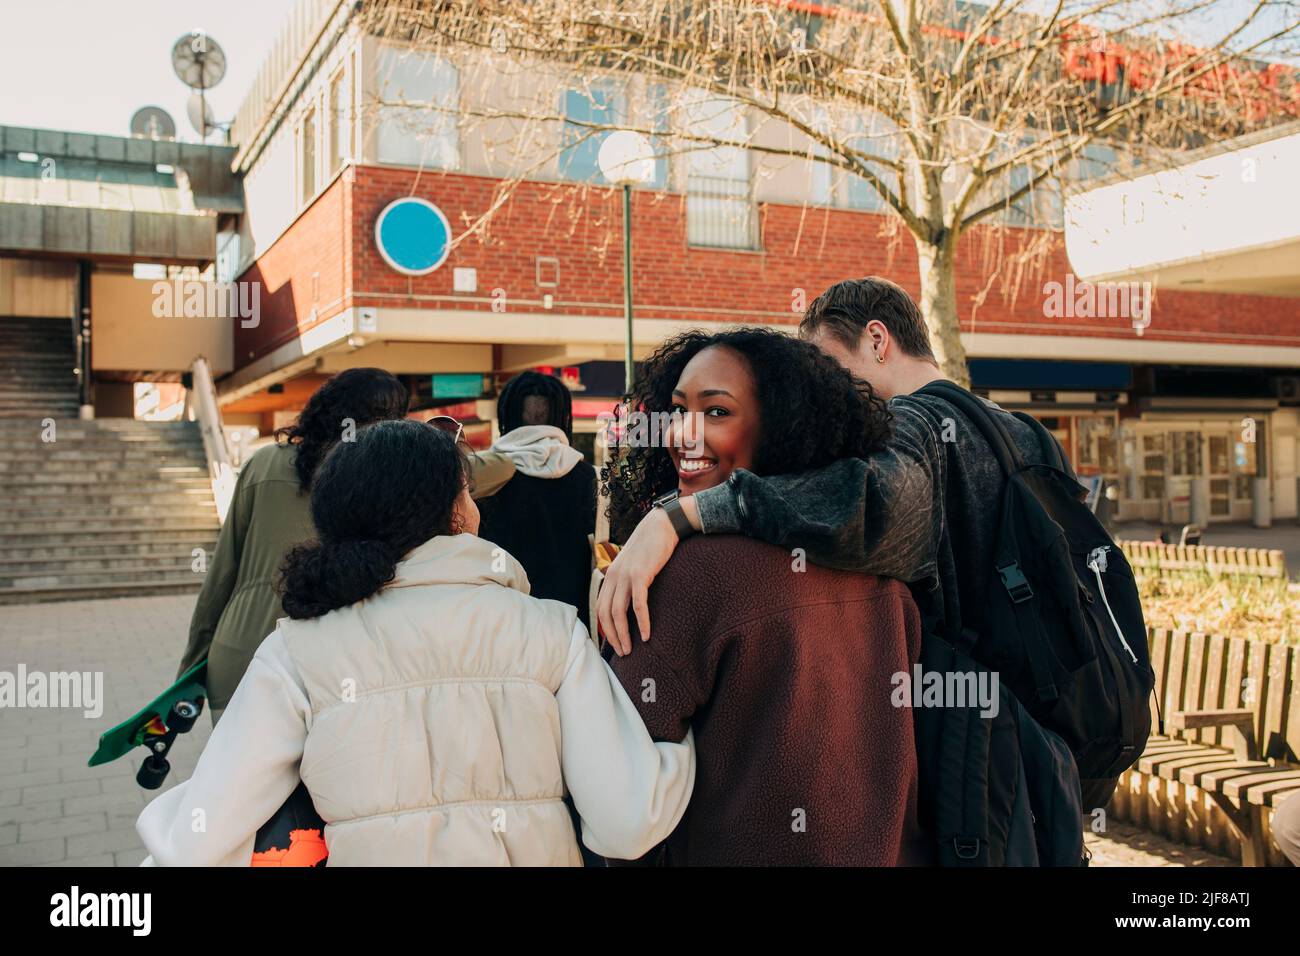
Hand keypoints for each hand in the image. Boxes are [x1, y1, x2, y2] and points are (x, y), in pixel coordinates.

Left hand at [597, 497, 697, 655]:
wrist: (661, 525)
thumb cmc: (651, 547)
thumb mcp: (634, 565)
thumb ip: (628, 581)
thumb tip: (630, 601)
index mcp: (610, 576)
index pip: (600, 608)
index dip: (604, 628)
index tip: (613, 643)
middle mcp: (613, 577)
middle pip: (605, 614)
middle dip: (612, 636)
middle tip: (622, 653)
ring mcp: (625, 576)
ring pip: (618, 612)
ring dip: (624, 634)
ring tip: (630, 650)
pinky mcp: (641, 575)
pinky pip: (638, 604)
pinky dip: (641, 622)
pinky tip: (646, 635)